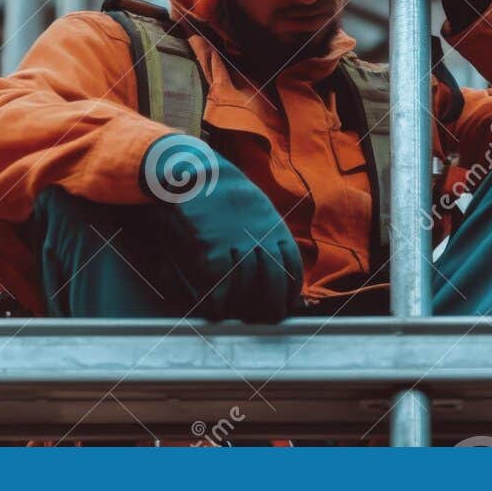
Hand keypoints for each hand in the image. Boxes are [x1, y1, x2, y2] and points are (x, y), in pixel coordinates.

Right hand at [140, 133, 303, 321]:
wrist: (199, 171)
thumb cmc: (228, 193)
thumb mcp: (258, 206)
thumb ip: (269, 233)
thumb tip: (279, 263)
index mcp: (273, 227)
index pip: (292, 265)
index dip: (292, 288)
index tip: (289, 303)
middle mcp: (259, 237)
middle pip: (273, 280)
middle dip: (273, 305)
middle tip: (268, 319)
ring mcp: (235, 241)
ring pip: (247, 284)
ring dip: (244, 306)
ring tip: (241, 318)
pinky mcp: (211, 245)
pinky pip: (219, 281)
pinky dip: (218, 300)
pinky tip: (216, 309)